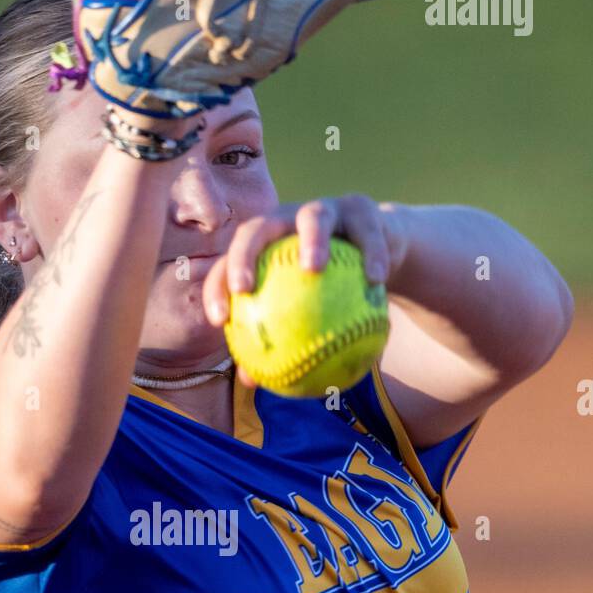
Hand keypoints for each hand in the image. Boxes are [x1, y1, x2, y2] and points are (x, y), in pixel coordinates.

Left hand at [203, 196, 408, 385]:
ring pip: (313, 217)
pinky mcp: (361, 208)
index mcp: (264, 247)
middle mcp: (285, 222)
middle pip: (255, 229)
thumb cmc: (330, 292)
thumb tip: (251, 384)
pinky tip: (375, 280)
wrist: (376, 251)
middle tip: (244, 288)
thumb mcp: (305, 318)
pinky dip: (372, 254)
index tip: (218, 319)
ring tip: (313, 268)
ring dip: (311, 240)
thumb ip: (279, 345)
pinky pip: (367, 232)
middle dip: (244, 255)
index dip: (216, 286)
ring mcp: (323, 210)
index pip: (228, 263)